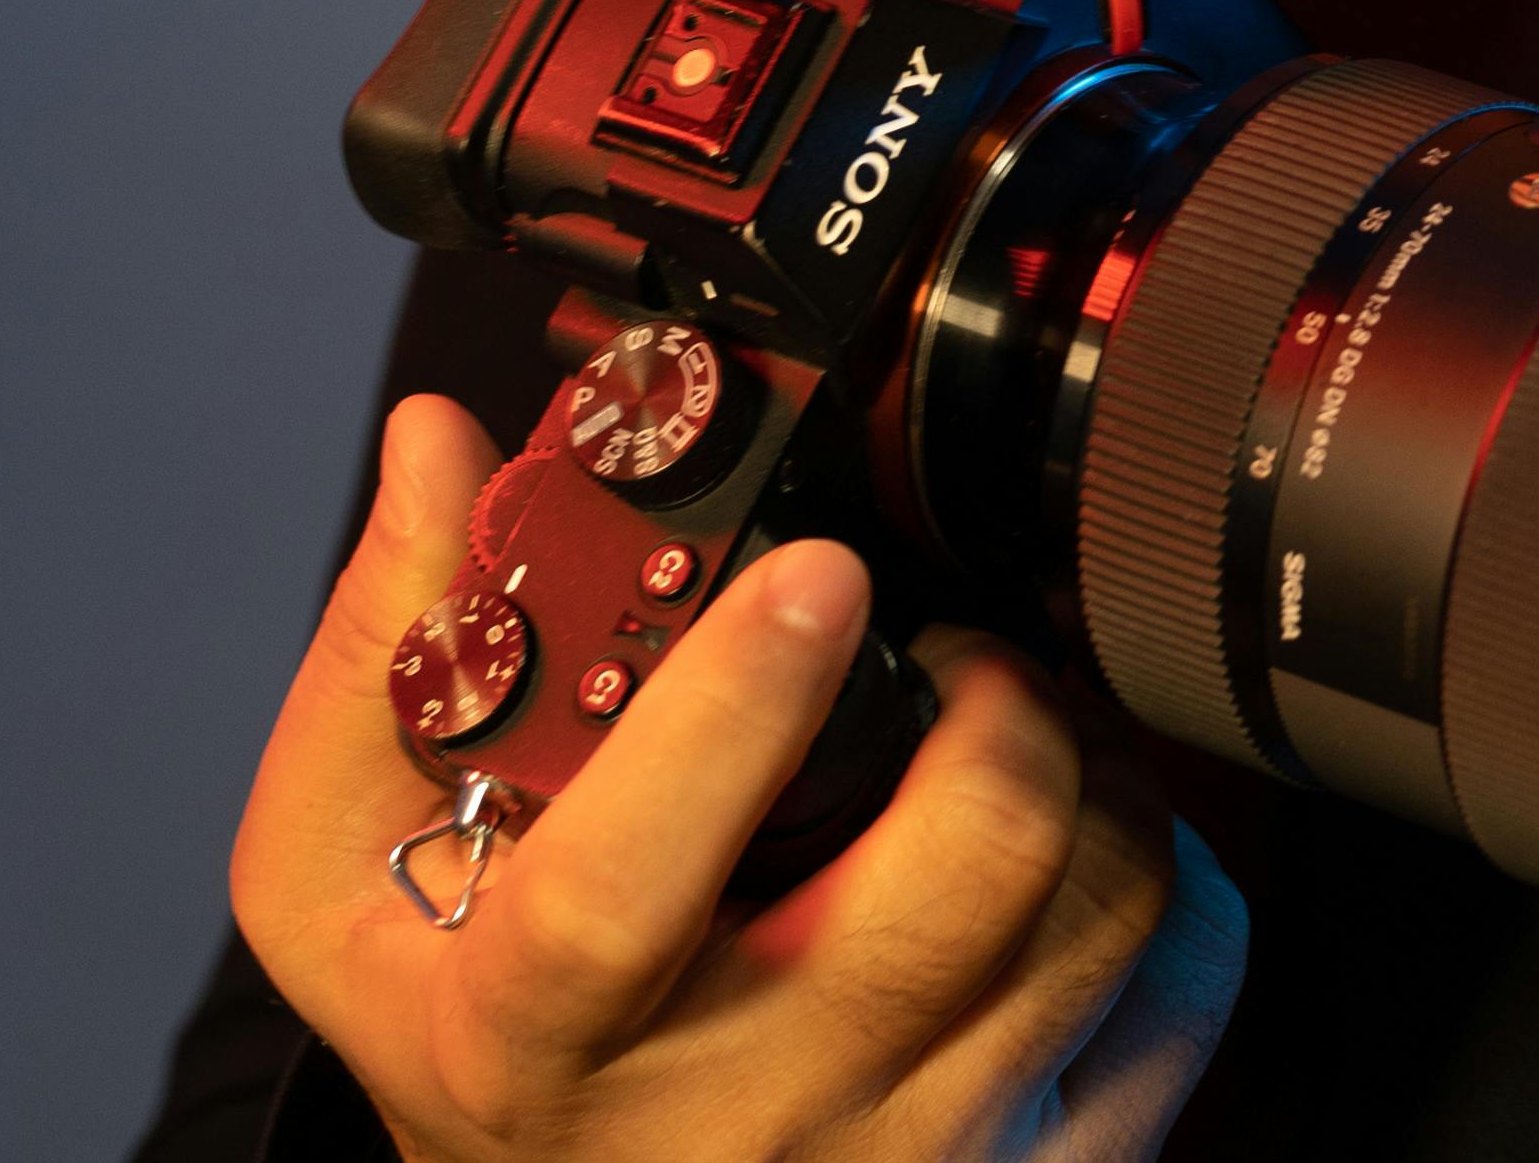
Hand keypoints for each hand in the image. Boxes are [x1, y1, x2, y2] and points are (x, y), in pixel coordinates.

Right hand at [234, 399, 1245, 1159]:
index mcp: (538, 1034)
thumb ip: (389, 658)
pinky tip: (1071, 871)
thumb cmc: (484, 1047)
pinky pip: (1183, 985)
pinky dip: (1167, 887)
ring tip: (1003, 758)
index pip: (626, 893)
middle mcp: (739, 1123)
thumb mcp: (354, 889)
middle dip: (994, 702)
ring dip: (1087, 778)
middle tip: (949, 661)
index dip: (738, 711)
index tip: (815, 570)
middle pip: (963, 865)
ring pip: (1103, 903)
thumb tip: (440, 444)